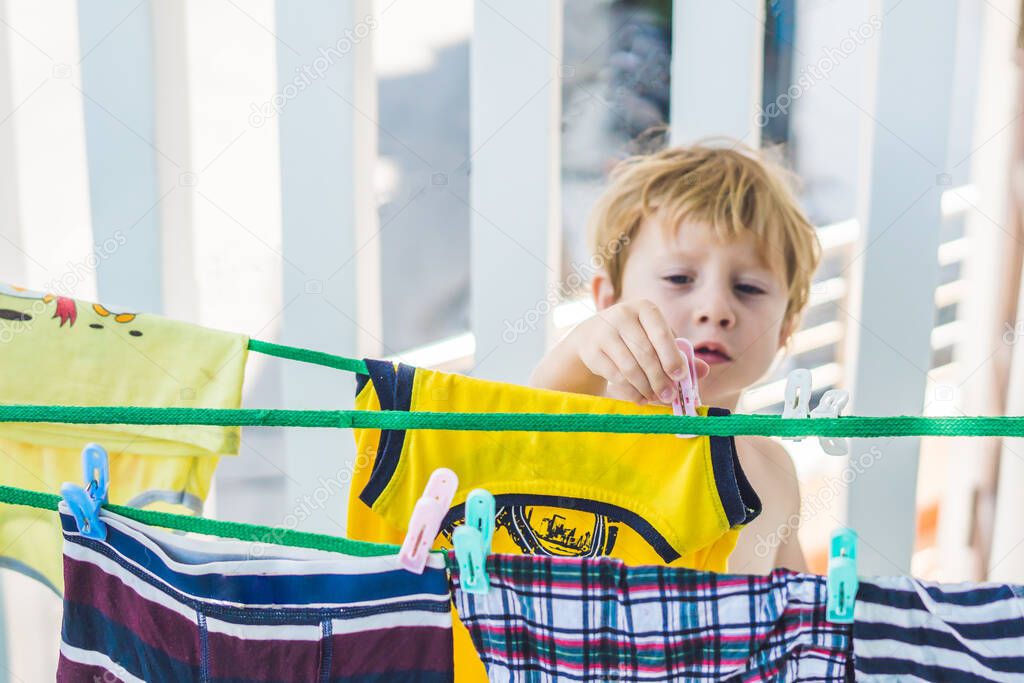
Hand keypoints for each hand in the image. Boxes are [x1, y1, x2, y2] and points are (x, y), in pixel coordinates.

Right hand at [568, 300, 709, 404]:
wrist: (592, 335)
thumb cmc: (635, 337)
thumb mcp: (656, 339)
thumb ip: (679, 353)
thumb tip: (704, 370)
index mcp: (645, 308)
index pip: (661, 333)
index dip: (671, 357)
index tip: (679, 377)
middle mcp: (623, 315)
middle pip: (646, 354)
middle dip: (659, 379)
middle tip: (669, 396)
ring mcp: (604, 332)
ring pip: (630, 367)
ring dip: (646, 387)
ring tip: (655, 398)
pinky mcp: (592, 350)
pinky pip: (615, 376)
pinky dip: (630, 391)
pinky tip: (639, 397)